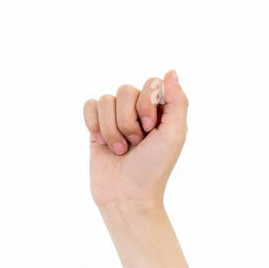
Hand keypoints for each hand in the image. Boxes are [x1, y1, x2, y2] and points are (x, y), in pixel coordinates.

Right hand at [83, 70, 187, 212]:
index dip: (146, 105)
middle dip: (128, 121)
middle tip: (136, 144)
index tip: (150, 129)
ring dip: (112, 129)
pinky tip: (102, 142)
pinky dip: (94, 124)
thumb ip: (178, 101)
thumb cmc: (153, 169)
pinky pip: (90, 105)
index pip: (150, 84)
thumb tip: (171, 71)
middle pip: (125, 90)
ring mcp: (116, 118)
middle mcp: (137, 110)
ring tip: (120, 150)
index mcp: (159, 110)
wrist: (126, 197)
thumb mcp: (174, 135)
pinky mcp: (97, 127)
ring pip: (107, 100)